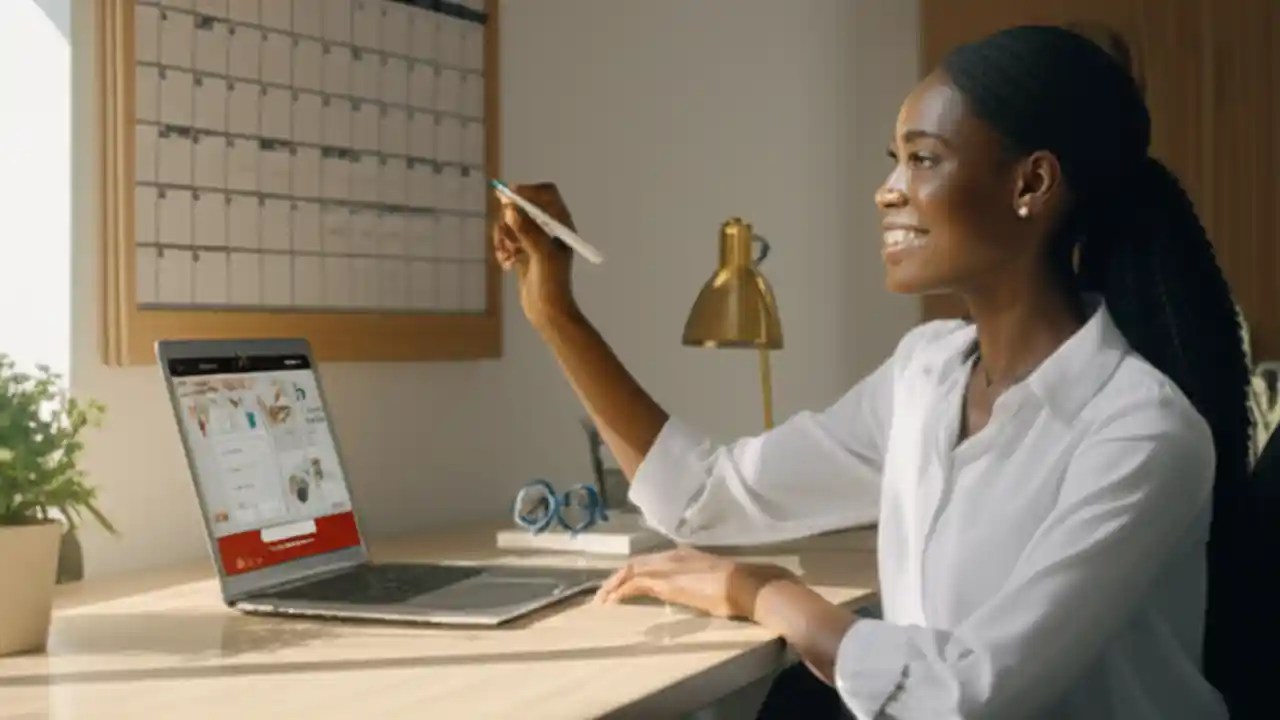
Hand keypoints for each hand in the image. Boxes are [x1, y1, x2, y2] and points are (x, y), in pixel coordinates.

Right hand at [493, 182, 578, 328]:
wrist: (547, 312)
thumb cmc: (551, 284)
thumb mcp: (541, 255)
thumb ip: (527, 231)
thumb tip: (511, 209)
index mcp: (561, 224)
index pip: (546, 194)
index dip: (528, 190)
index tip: (509, 196)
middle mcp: (548, 228)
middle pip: (523, 207)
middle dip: (510, 220)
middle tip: (506, 238)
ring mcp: (534, 239)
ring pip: (511, 223)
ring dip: (503, 237)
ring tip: (506, 255)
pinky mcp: (523, 251)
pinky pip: (506, 239)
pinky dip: (502, 248)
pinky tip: (505, 264)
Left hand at [593, 547, 796, 619]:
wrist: (745, 584)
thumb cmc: (737, 588)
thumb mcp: (712, 583)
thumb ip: (699, 584)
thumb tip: (697, 594)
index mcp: (683, 555)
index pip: (651, 562)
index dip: (635, 573)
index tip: (624, 586)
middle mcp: (671, 556)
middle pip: (636, 564)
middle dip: (617, 578)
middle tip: (604, 594)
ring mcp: (666, 567)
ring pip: (630, 571)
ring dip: (613, 586)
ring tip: (601, 600)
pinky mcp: (664, 582)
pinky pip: (634, 584)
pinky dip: (620, 592)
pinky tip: (611, 603)